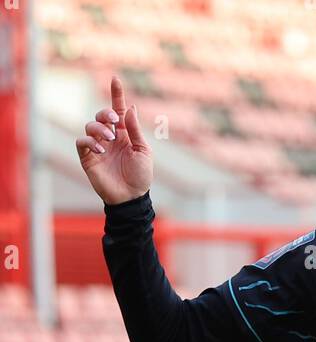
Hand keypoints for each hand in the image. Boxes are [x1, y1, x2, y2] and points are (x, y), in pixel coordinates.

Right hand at [75, 75, 152, 205]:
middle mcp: (109, 138)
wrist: (131, 197)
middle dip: (105, 113)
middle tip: (114, 121)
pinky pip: (81, 142)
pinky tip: (100, 150)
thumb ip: (135, 130)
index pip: (118, 109)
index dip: (116, 94)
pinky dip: (89, 142)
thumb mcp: (143, 151)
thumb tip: (129, 108)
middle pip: (101, 115)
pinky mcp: (88, 158)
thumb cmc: (140, 176)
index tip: (115, 79)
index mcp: (124, 134)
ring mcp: (98, 147)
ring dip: (99, 128)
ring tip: (109, 139)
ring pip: (89, 126)